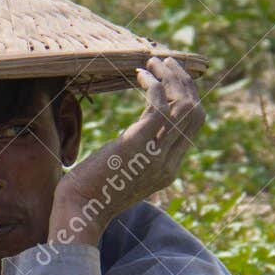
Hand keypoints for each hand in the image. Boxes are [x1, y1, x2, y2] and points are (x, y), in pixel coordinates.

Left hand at [48, 55, 204, 244]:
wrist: (79, 213)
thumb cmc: (92, 193)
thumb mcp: (125, 173)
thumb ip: (139, 154)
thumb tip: (137, 132)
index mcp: (168, 170)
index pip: (193, 125)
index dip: (188, 95)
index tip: (172, 77)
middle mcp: (168, 163)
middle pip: (195, 112)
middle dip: (184, 82)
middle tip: (167, 62)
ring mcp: (156, 155)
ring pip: (182, 106)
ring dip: (171, 77)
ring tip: (154, 61)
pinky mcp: (138, 145)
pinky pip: (159, 106)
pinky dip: (153, 84)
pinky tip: (140, 75)